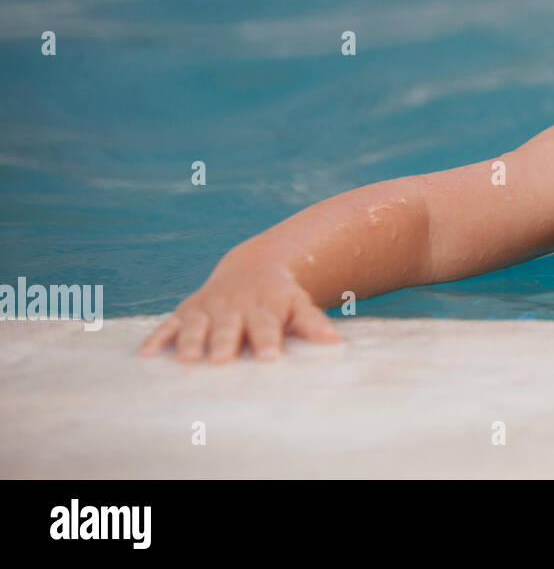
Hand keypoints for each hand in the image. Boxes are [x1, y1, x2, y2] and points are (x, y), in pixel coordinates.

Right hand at [138, 261, 340, 362]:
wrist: (254, 268)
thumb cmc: (280, 298)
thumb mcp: (298, 303)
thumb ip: (312, 321)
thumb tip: (334, 341)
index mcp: (264, 306)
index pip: (267, 324)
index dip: (268, 339)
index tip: (270, 357)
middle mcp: (234, 306)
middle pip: (229, 326)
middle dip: (224, 342)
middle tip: (220, 360)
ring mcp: (208, 308)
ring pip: (198, 325)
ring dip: (191, 341)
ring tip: (188, 359)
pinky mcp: (186, 311)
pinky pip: (168, 325)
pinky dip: (157, 339)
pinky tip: (146, 356)